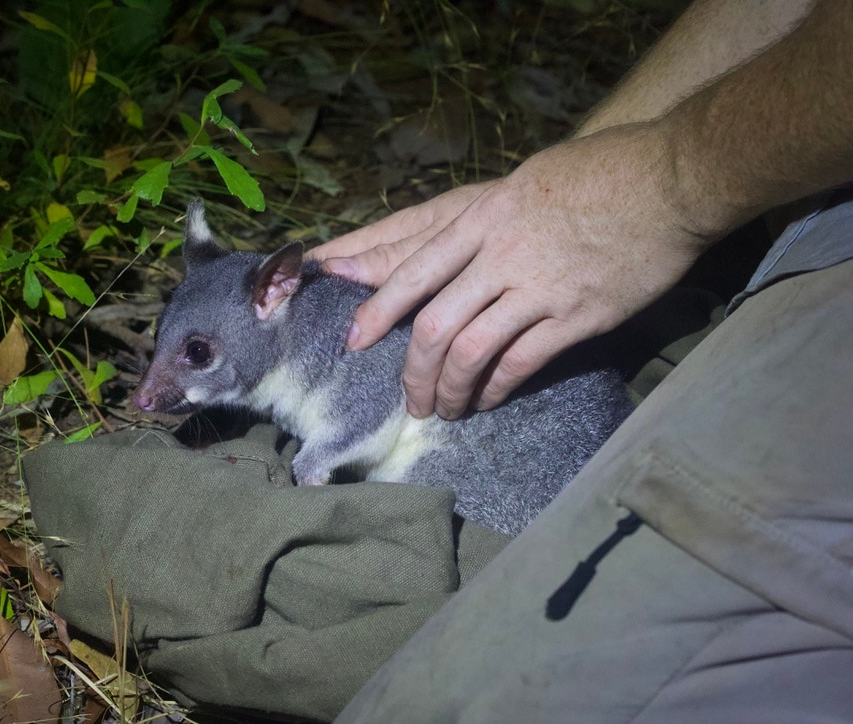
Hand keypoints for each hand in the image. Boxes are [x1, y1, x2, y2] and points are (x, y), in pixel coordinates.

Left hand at [308, 122, 713, 418]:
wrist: (674, 178)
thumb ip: (485, 218)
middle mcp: (501, 256)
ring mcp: (539, 289)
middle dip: (414, 371)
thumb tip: (452, 251)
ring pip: (471, 352)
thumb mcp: (527, 179)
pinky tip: (487, 399)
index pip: (413, 272)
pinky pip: (521, 363)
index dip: (379, 311)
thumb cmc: (601, 170)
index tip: (355, 340)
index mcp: (483, 218)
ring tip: (445, 410)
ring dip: (451, 390)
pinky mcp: (576, 317)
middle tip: (410, 399)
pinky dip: (496, 388)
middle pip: (434, 325)